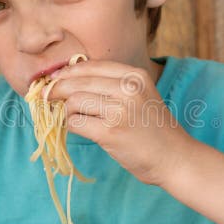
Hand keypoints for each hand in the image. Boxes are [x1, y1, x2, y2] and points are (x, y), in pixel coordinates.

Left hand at [46, 59, 191, 185]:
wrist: (174, 157)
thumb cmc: (153, 128)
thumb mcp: (139, 95)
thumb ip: (111, 84)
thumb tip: (65, 79)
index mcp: (134, 75)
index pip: (89, 66)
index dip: (67, 73)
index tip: (55, 80)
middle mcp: (128, 88)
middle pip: (77, 82)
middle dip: (57, 90)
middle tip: (48, 98)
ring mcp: (119, 110)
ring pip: (73, 102)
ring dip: (67, 112)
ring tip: (75, 119)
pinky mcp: (111, 132)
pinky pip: (75, 123)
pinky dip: (71, 126)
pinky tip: (80, 130)